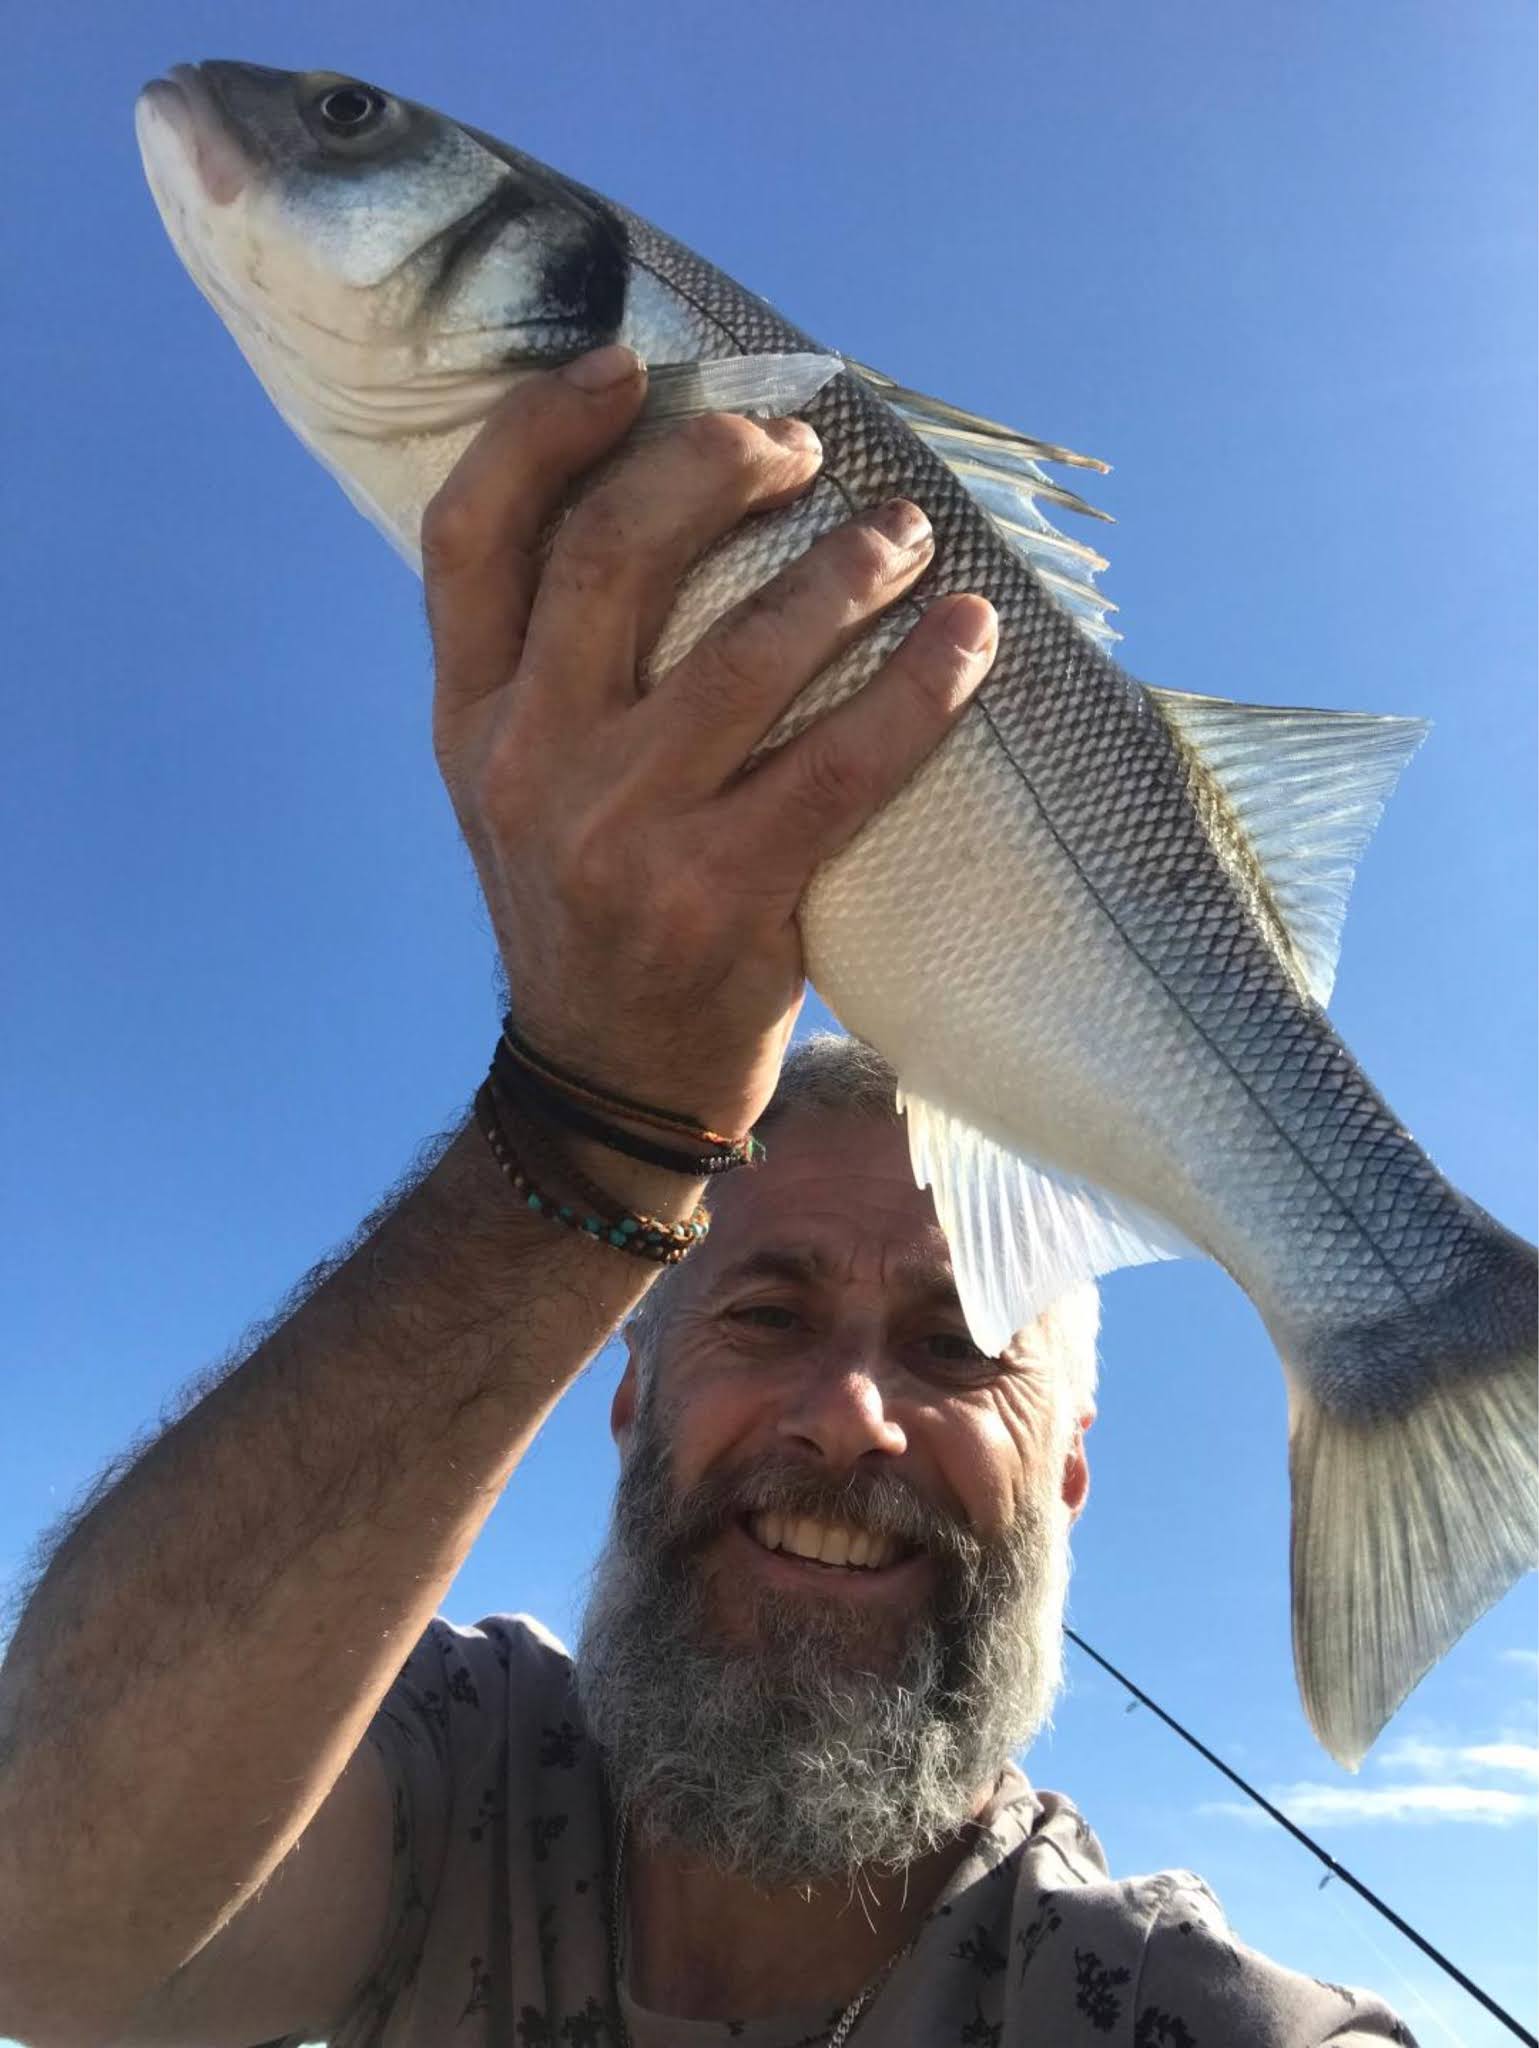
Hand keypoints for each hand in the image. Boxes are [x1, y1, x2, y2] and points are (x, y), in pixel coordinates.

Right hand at [425, 344, 997, 1141]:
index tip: (628, 366)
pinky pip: (845, 759)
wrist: (607, 1078)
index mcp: (467, 718)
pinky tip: (968, 636)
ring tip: (903, 534)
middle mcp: (523, 763)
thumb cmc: (584, 901)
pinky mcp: (720, 895)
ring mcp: (619, 833)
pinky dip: (920, 682)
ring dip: (846, 564)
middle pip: (613, 553)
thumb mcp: (517, 781)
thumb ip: (549, 660)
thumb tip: (652, 488)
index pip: (471, 534)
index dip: (542, 428)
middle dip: (720, 462)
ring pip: (747, 646)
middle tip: (798, 445)